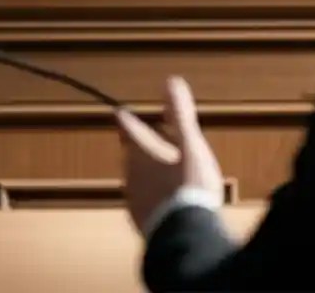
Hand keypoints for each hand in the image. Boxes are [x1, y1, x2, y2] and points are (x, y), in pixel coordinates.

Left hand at [116, 76, 222, 235]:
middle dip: (144, 146)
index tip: (124, 113)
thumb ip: (179, 114)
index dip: (128, 118)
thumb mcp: (190, 144)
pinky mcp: (140, 219)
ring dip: (150, 172)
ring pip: (137, 177)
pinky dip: (155, 195)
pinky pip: (145, 199)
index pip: (126, 125)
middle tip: (164, 145)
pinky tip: (170, 200)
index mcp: (138, 149)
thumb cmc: (188, 185)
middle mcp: (128, 172)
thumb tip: (170, 79)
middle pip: (131, 152)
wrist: (183, 235)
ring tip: (171, 174)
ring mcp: (133, 197)